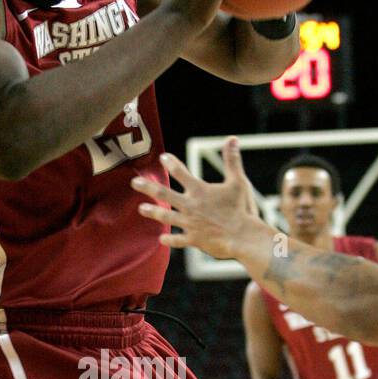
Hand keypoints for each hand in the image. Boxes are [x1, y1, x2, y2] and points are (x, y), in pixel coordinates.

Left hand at [134, 137, 258, 258]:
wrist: (242, 237)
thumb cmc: (241, 209)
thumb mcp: (238, 182)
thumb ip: (232, 160)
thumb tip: (232, 138)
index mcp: (200, 191)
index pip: (181, 173)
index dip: (171, 164)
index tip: (162, 157)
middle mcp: (190, 206)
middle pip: (164, 194)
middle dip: (148, 187)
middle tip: (134, 182)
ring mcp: (190, 224)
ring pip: (166, 216)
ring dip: (152, 212)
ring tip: (141, 208)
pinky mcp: (194, 240)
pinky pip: (178, 240)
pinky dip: (170, 239)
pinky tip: (161, 239)